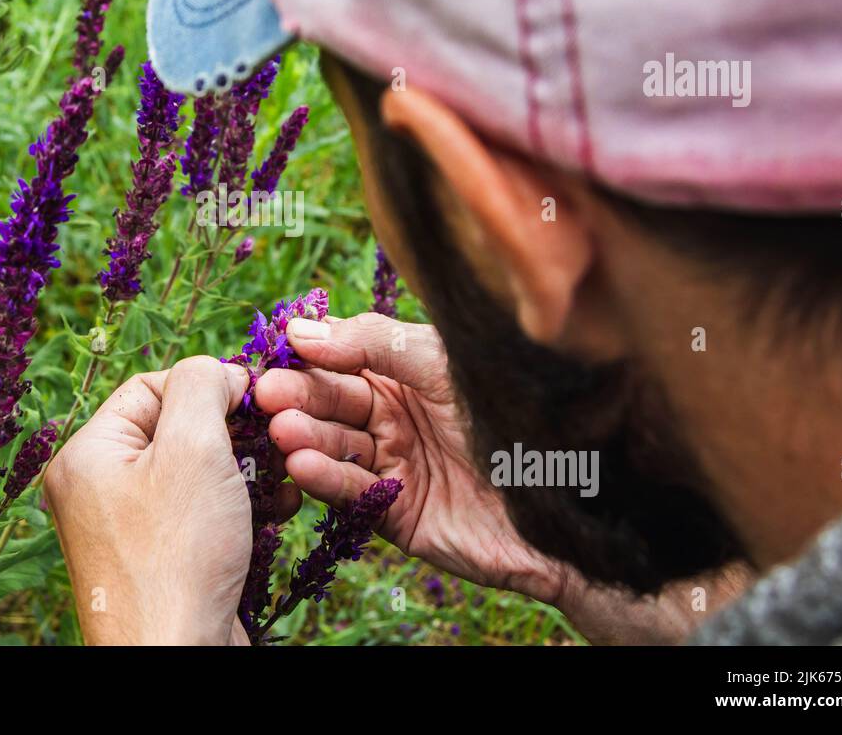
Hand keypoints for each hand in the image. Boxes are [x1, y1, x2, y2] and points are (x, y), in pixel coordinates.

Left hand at [44, 356, 252, 645]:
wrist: (176, 658)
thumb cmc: (178, 557)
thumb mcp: (193, 449)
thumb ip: (200, 386)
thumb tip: (214, 369)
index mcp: (87, 453)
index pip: (151, 386)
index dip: (207, 386)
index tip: (255, 402)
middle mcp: (96, 488)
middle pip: (176, 429)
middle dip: (232, 434)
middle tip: (274, 445)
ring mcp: (125, 528)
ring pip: (195, 472)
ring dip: (245, 470)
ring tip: (279, 484)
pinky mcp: (158, 560)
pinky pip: (199, 513)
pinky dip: (238, 506)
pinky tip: (272, 513)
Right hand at [256, 312, 748, 643]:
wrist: (575, 498)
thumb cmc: (516, 414)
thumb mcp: (442, 362)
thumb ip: (376, 342)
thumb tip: (301, 328)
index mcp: (403, 372)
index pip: (342, 357)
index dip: (309, 353)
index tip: (277, 346)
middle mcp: (392, 415)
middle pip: (330, 401)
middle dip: (297, 396)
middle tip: (266, 392)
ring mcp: (392, 463)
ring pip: (333, 445)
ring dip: (304, 437)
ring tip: (283, 430)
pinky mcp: (394, 511)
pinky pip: (351, 491)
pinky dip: (325, 479)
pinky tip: (301, 464)